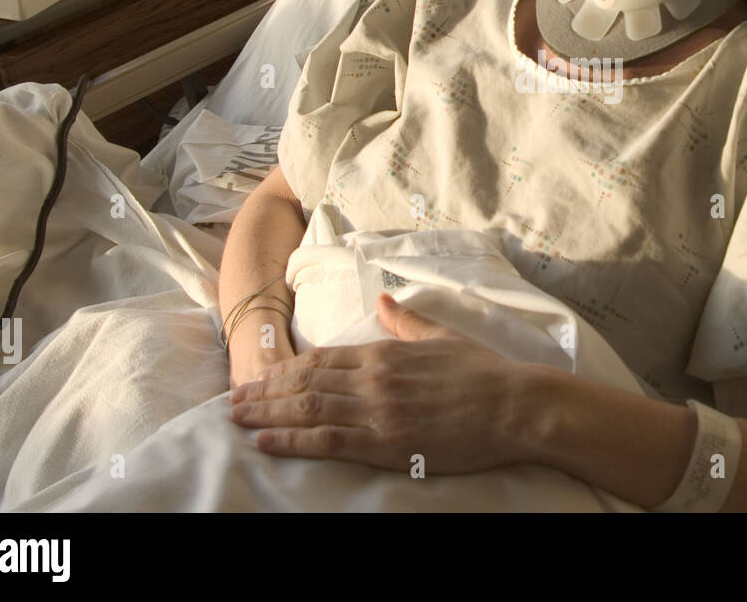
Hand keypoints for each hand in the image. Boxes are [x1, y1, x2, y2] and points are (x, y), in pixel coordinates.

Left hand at [229, 294, 532, 474]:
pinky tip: (266, 441)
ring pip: (307, 410)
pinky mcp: (386, 444)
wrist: (513, 406)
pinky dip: (291, 441)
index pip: (321, 359)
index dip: (284, 369)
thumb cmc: (484, 372)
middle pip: (304, 384)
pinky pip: (327, 441)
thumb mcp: (442, 336)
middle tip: (233, 400)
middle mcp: (373, 379)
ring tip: (237, 418)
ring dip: (267, 414)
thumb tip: (386, 301)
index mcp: (386, 352)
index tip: (259, 375)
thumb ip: (408, 321)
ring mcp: (377, 412)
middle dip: (265, 392)